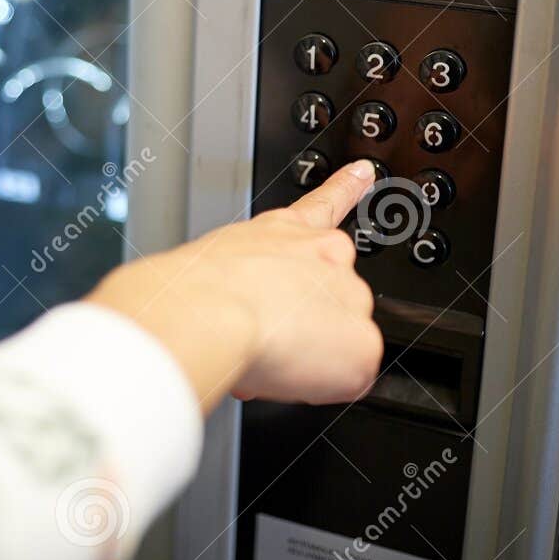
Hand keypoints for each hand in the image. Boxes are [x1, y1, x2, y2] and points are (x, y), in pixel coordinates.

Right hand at [85, 161, 382, 409]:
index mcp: (281, 232)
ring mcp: (348, 296)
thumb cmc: (195, 289)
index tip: (364, 172)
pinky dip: (319, 388)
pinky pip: (347, 377)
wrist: (208, 309)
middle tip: (262, 336)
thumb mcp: (216, 266)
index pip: (323, 205)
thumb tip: (260, 324)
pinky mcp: (361, 343)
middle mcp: (323, 255)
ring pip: (333, 342)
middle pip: (326, 299)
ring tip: (265, 356)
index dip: (347, 187)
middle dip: (299, 325)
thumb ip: (245, 282)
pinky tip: (294, 379)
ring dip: (303, 358)